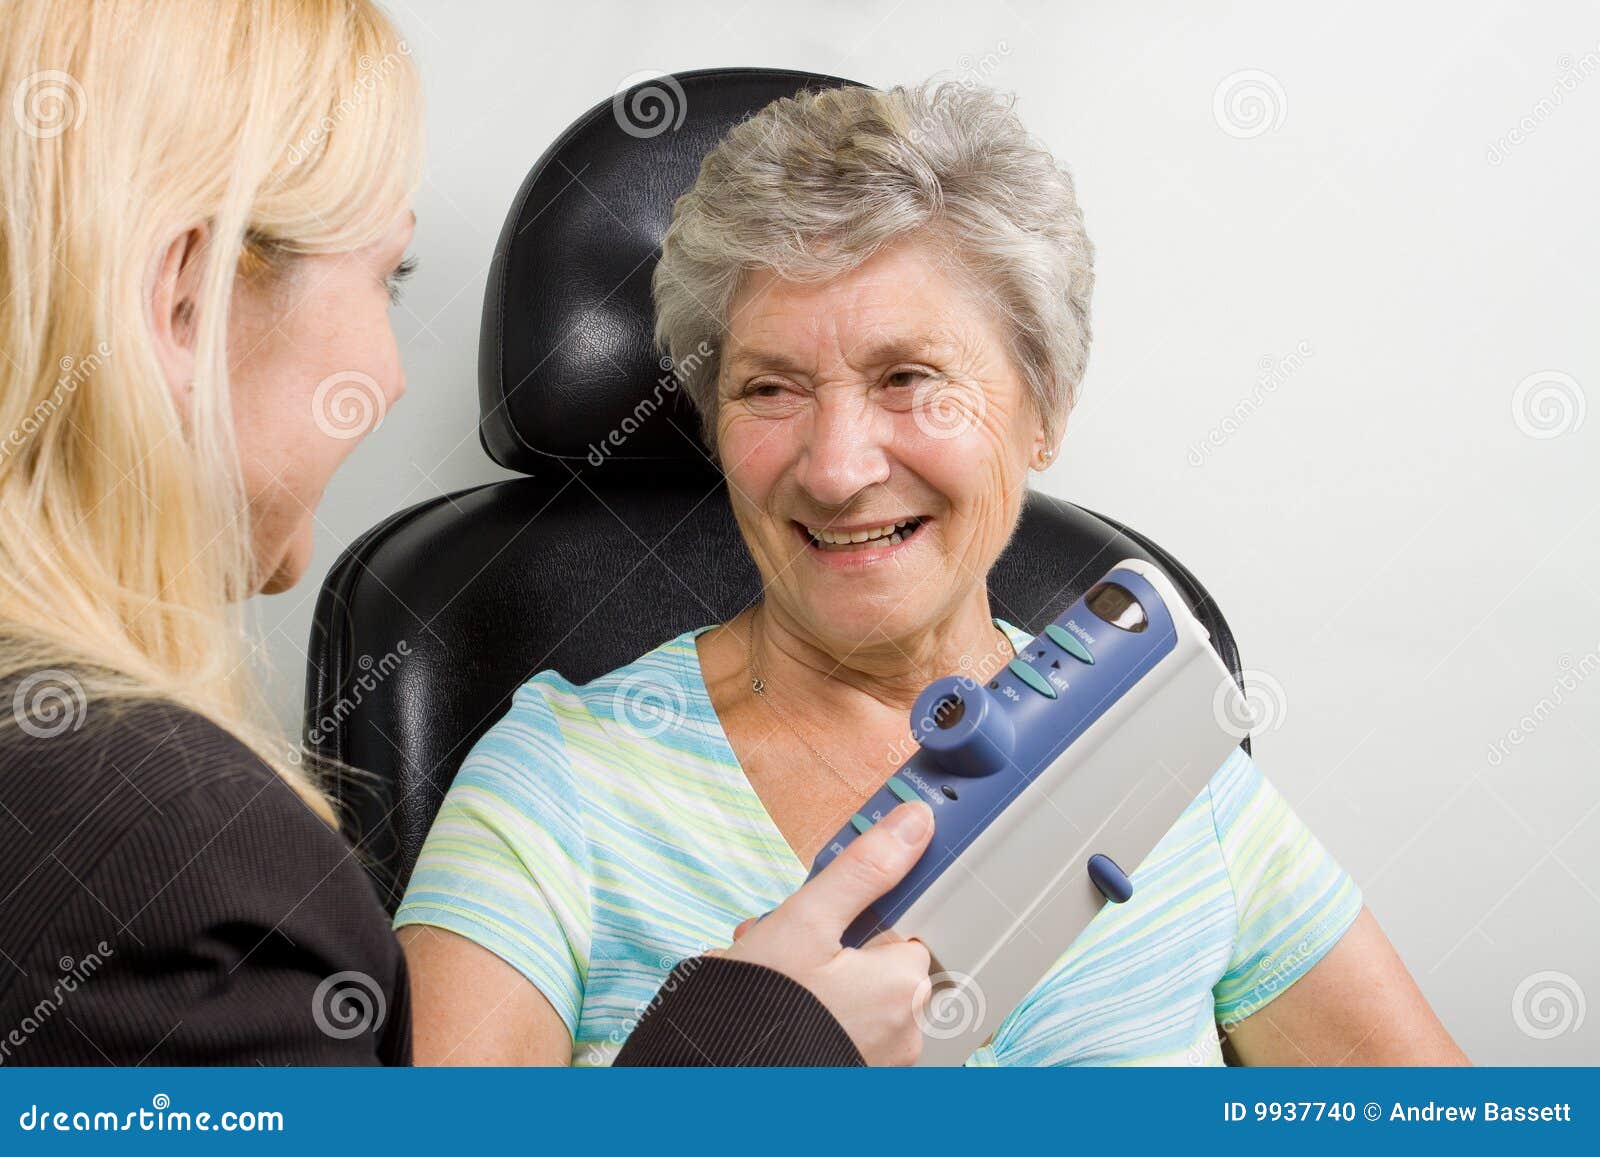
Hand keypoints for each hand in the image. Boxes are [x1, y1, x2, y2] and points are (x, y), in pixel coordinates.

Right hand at [711, 800, 935, 1065]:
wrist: (712, 1078)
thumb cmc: (762, 1005)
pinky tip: (764, 1001)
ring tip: (757, 968)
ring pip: (850, 993)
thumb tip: (916, 822)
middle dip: (824, 942)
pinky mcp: (848, 1075)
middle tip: (775, 938)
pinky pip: (837, 1027)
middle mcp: (904, 1031)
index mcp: (905, 987)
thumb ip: (864, 869)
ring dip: (808, 973)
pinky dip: (807, 1009)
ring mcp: (878, 1060)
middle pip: (872, 960)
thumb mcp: (807, 919)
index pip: (902, 927)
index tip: (820, 914)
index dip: (857, 914)